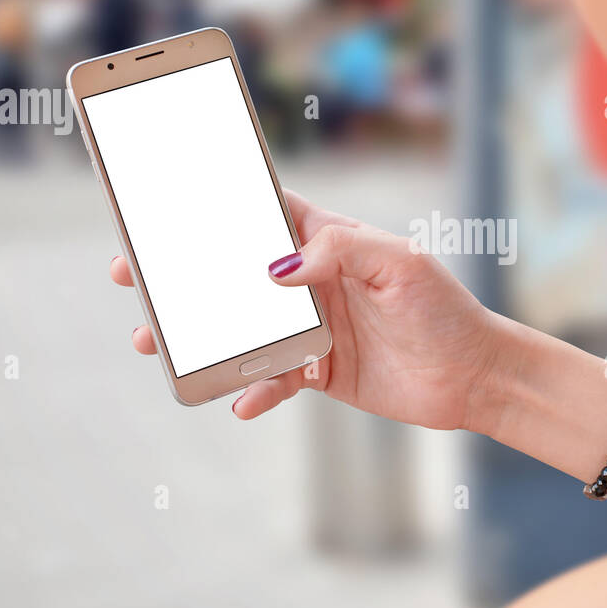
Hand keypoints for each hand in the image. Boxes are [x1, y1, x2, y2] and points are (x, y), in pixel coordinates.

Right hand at [109, 189, 502, 429]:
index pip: (263, 213)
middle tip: (132, 276)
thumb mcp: (401, 266)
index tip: (162, 205)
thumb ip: (340, 252)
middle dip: (183, 275)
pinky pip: (272, 380)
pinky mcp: (318, 373)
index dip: (215, 207)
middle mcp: (312, 282)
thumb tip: (276, 268)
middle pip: (233, 273)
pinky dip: (252, 391)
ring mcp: (312, 328)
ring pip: (241, 328)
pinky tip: (239, 402)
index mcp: (329, 241)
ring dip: (199, 336)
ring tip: (155, 344)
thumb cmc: (444, 311)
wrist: (473, 377)